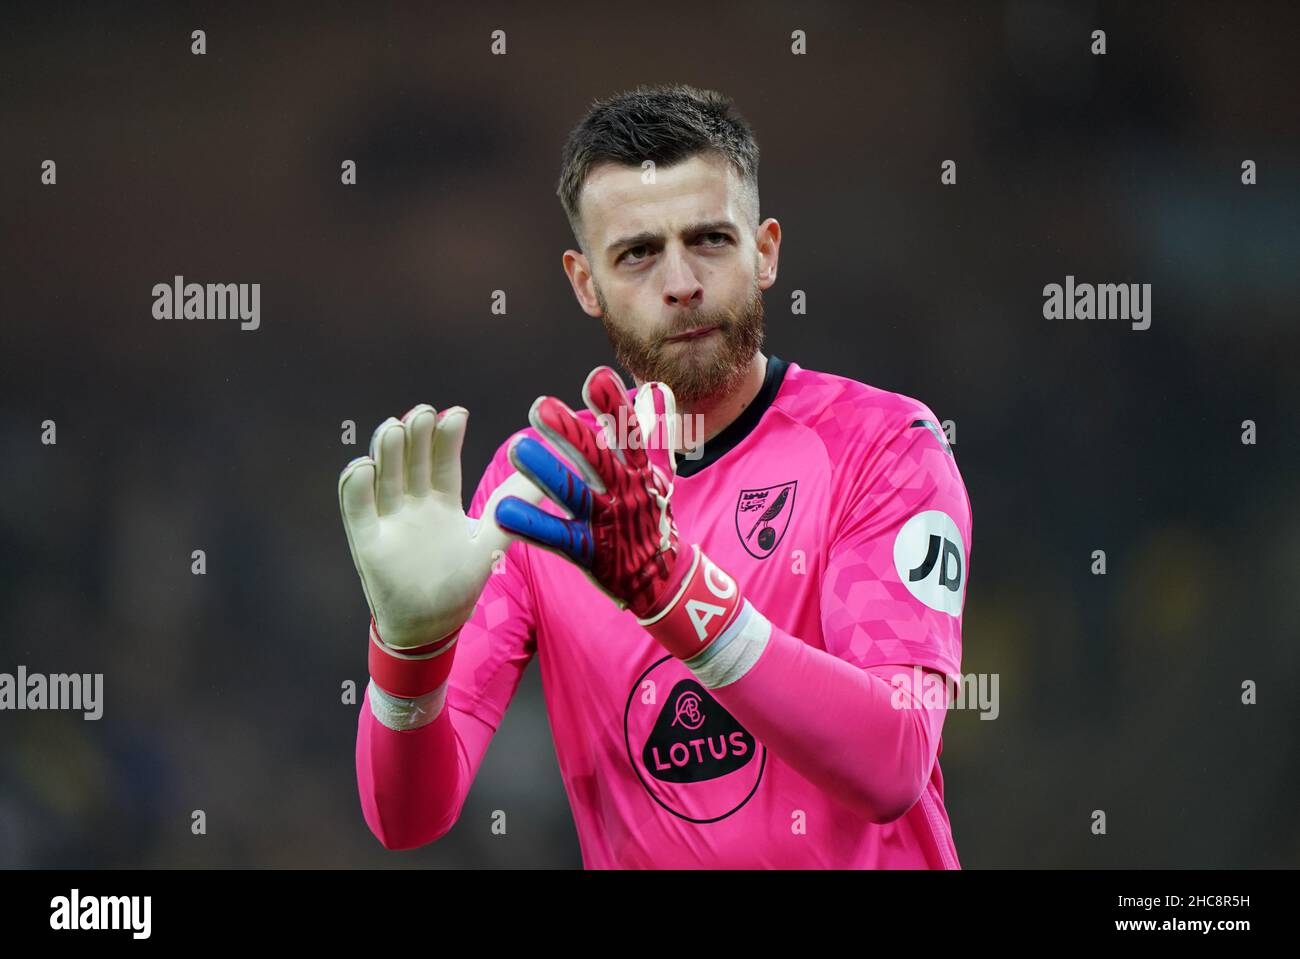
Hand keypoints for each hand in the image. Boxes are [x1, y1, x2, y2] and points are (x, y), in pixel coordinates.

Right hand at [338, 404, 542, 650]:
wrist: (433, 629)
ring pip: (384, 477)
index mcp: (441, 501)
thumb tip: (546, 464)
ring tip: (396, 427)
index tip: (456, 413)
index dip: (447, 437)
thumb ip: (515, 501)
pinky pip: (356, 511)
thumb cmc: (459, 582)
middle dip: (417, 436)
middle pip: (412, 461)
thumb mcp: (492, 538)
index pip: (442, 460)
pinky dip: (356, 488)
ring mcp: (388, 521)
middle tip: (424, 411)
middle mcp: (412, 504)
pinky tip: (363, 466)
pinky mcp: (367, 543)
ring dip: (388, 452)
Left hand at [495, 367, 746, 659]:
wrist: (663, 578)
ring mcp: (606, 523)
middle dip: (570, 433)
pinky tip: (503, 511)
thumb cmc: (651, 514)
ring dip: (546, 472)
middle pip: (597, 459)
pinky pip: (558, 537)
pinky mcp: (591, 553)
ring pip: (574, 495)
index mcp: (638, 471)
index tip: (595, 377)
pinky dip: (532, 524)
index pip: (628, 434)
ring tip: (517, 448)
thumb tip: (658, 387)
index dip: (614, 406)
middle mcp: (624, 493)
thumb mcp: (656, 472)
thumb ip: (653, 430)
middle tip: (540, 406)